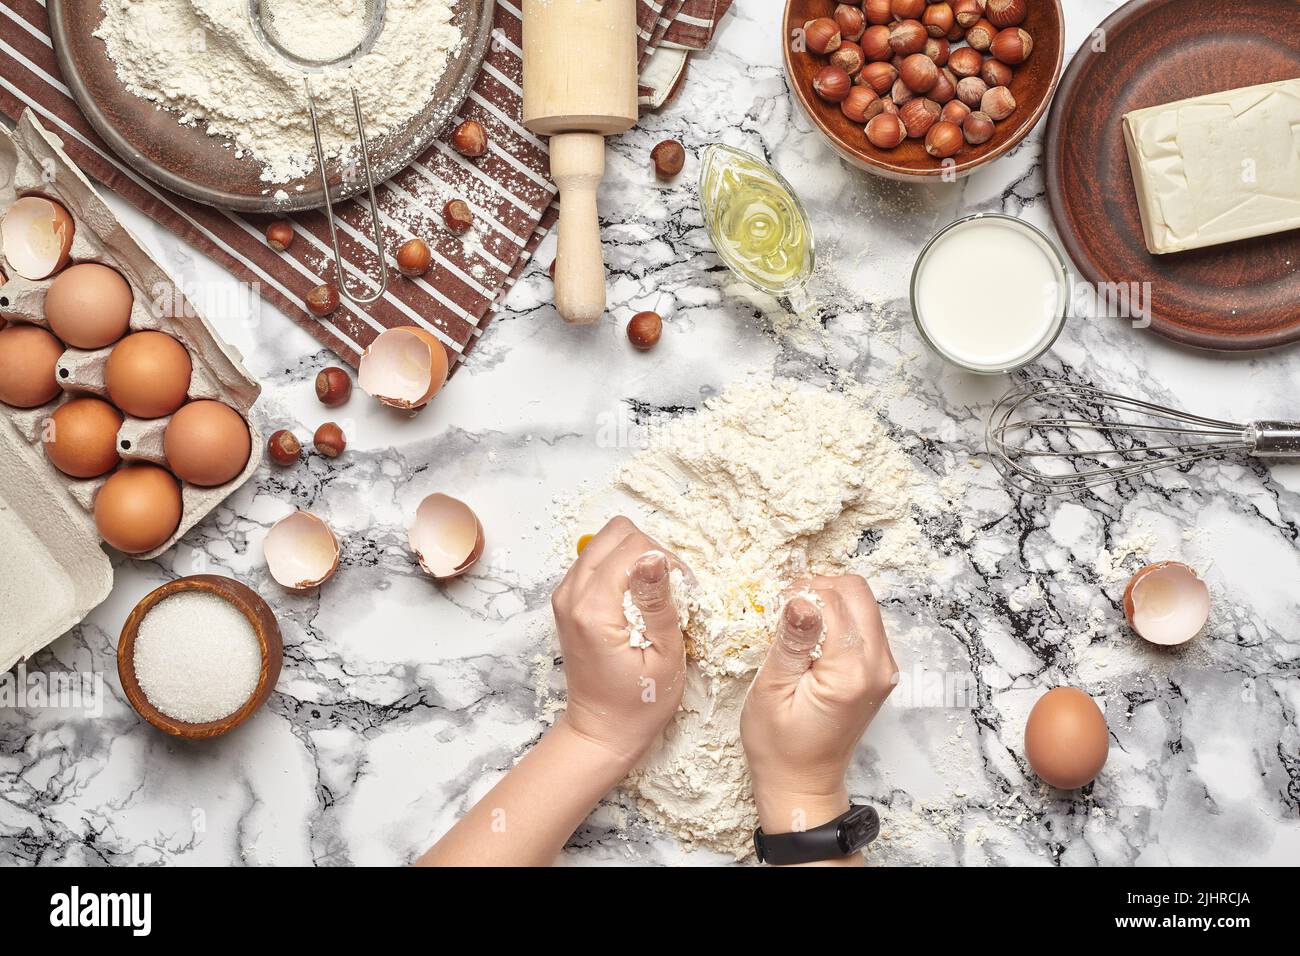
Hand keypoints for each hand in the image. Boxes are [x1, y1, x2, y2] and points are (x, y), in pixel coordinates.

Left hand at [550, 516, 688, 768]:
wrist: (601, 731)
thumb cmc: (638, 704)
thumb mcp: (664, 655)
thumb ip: (659, 602)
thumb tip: (655, 557)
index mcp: (593, 608)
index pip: (634, 546)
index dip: (667, 561)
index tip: (683, 592)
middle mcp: (571, 594)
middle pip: (615, 533)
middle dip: (650, 552)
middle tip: (671, 589)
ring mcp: (564, 595)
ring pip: (604, 542)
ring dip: (636, 558)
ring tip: (656, 596)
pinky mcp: (567, 600)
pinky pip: (596, 562)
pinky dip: (621, 569)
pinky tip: (637, 601)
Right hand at [741, 575, 896, 849]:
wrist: (802, 784)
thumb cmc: (778, 745)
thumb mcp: (772, 690)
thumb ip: (792, 641)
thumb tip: (800, 598)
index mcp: (852, 671)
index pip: (835, 600)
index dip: (800, 593)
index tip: (774, 607)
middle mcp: (879, 666)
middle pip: (858, 593)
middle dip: (819, 589)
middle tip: (785, 609)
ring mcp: (884, 669)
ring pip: (863, 605)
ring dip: (829, 602)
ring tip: (795, 624)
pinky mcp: (879, 672)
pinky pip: (864, 625)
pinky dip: (838, 619)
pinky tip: (811, 638)